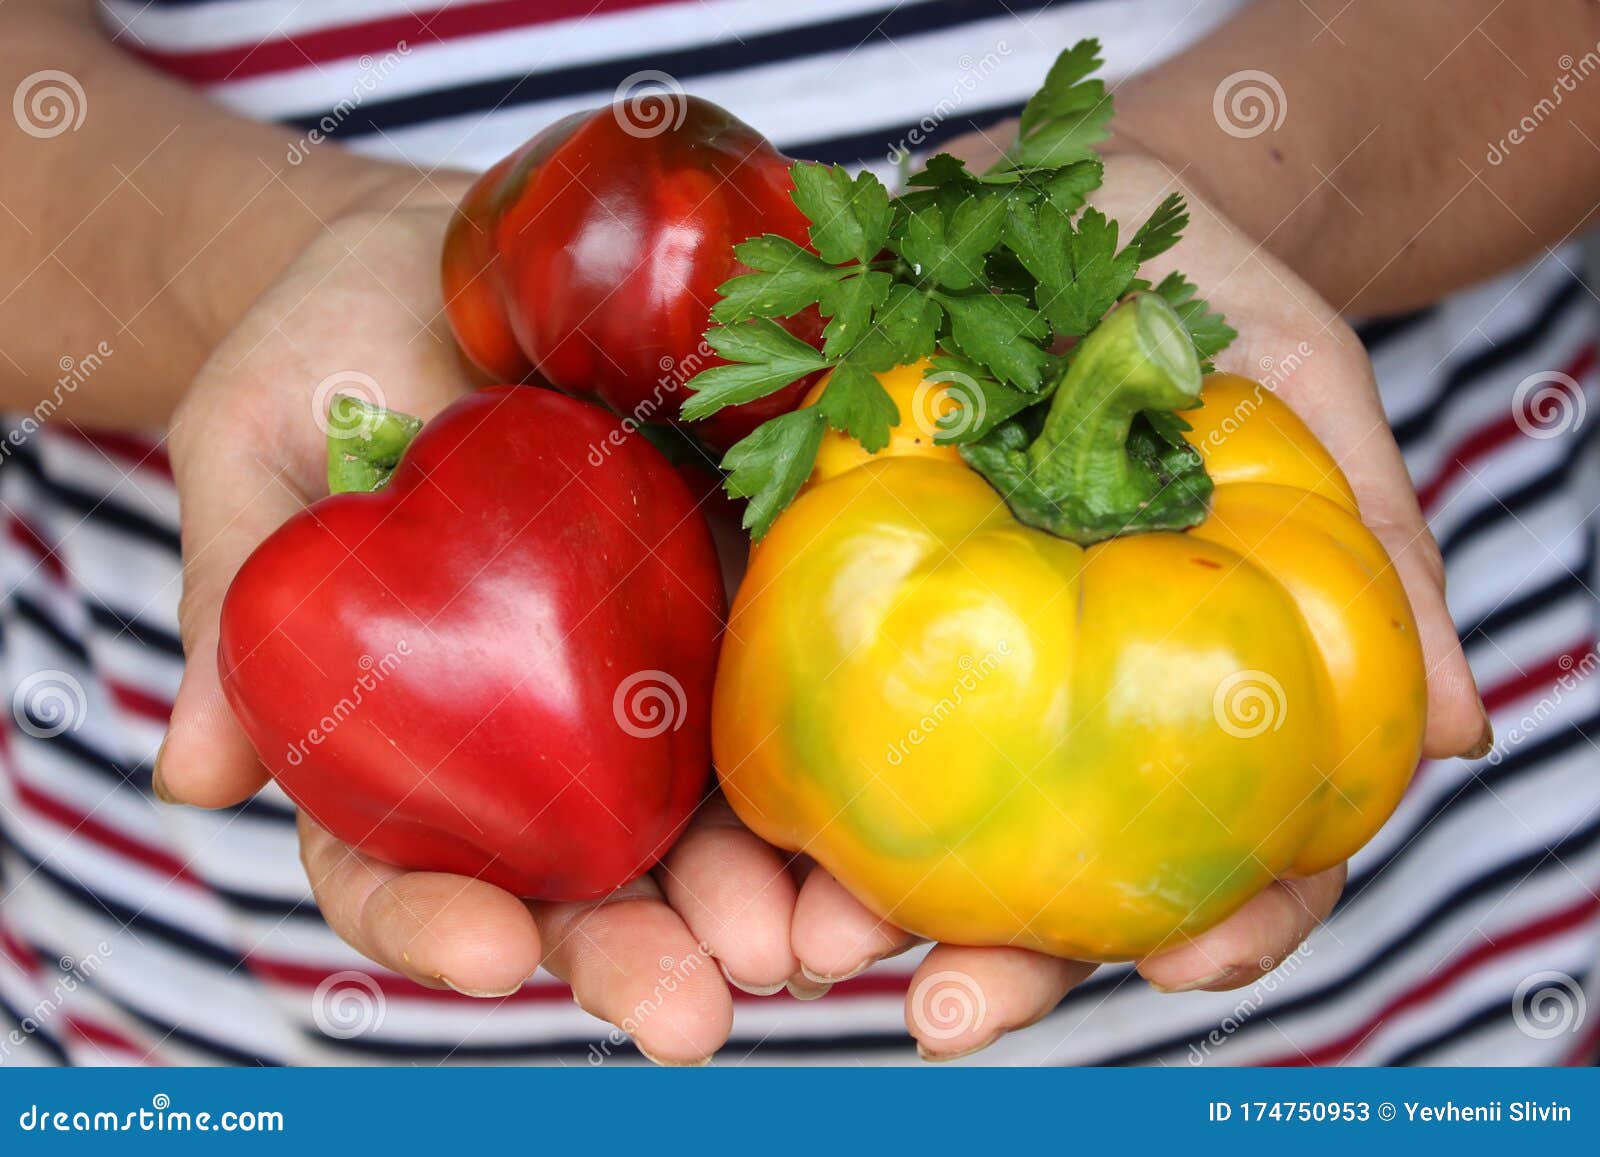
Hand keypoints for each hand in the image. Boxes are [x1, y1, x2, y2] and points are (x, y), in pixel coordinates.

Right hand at [160, 181, 802, 1062]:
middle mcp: (523, 733)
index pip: (394, 860)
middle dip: (633, 954)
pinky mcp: (730, 605)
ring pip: (696, 820)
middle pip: (572, 877)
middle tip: (694, 1015)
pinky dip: (828, 776)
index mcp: (393, 728)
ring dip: (756, 899)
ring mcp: (639, 677)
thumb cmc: (328, 346)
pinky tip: (875, 831)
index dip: (436, 921)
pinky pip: (783, 700)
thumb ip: (235, 598)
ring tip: (811, 951)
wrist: (455, 255)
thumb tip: (194, 777)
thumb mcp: (256, 445)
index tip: (495, 953)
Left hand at [785, 143, 1489, 1060]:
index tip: (1186, 965)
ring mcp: (936, 654)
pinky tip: (731, 810)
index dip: (1220, 924)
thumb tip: (1455, 730)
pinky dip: (762, 758)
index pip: (1221, 849)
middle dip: (994, 958)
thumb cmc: (1212, 300)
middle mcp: (1055, 699)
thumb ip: (1375, 556)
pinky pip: (788, 683)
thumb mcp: (1312, 398)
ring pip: (900, 813)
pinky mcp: (823, 580)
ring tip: (800, 941)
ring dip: (846, 897)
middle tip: (940, 1009)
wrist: (1069, 195)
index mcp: (1181, 688)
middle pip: (1039, 870)